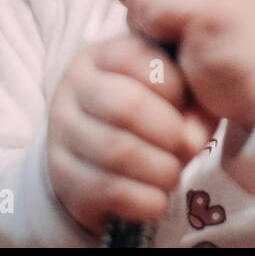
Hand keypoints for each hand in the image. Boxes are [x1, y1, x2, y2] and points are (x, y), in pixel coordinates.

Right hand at [46, 35, 215, 235]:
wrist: (102, 156)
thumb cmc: (154, 110)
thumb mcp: (178, 92)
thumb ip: (194, 100)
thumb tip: (192, 141)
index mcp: (102, 56)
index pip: (136, 58)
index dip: (175, 85)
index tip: (189, 105)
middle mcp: (73, 89)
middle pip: (126, 106)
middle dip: (170, 132)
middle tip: (190, 147)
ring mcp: (61, 133)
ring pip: (117, 152)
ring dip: (161, 169)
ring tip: (175, 172)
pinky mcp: (61, 177)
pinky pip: (108, 190)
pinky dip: (145, 199)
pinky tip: (158, 198)